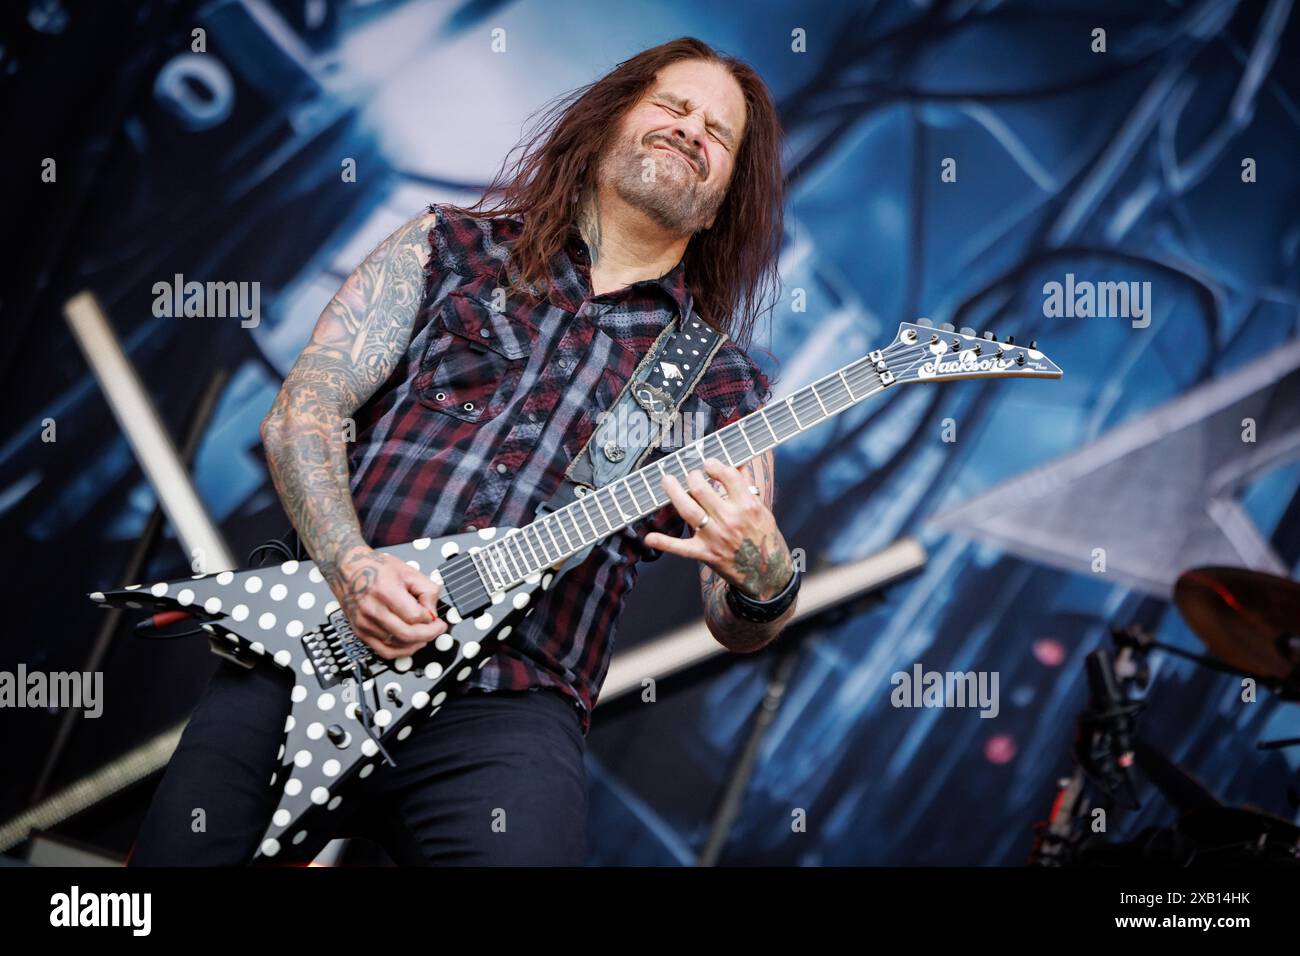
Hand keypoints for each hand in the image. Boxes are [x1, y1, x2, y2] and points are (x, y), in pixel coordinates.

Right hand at [327, 545, 447, 659]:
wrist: (347, 569)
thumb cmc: (375, 568)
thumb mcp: (409, 571)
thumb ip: (427, 591)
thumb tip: (433, 613)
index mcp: (385, 591)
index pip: (415, 616)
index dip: (431, 620)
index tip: (436, 618)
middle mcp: (372, 609)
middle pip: (407, 634)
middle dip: (428, 635)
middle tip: (437, 630)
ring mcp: (364, 623)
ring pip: (397, 646)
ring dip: (416, 643)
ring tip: (424, 635)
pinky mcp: (360, 632)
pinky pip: (384, 651)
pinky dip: (401, 651)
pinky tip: (410, 644)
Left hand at [644, 457, 792, 599]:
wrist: (767, 573)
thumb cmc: (764, 538)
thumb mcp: (761, 510)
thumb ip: (747, 487)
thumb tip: (738, 463)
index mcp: (747, 506)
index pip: (727, 476)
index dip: (714, 465)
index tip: (708, 463)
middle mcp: (730, 520)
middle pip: (703, 490)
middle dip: (692, 477)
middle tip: (690, 475)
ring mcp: (716, 537)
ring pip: (689, 510)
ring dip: (674, 493)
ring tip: (667, 481)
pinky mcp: (706, 554)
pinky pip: (681, 548)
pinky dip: (664, 543)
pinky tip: (650, 538)